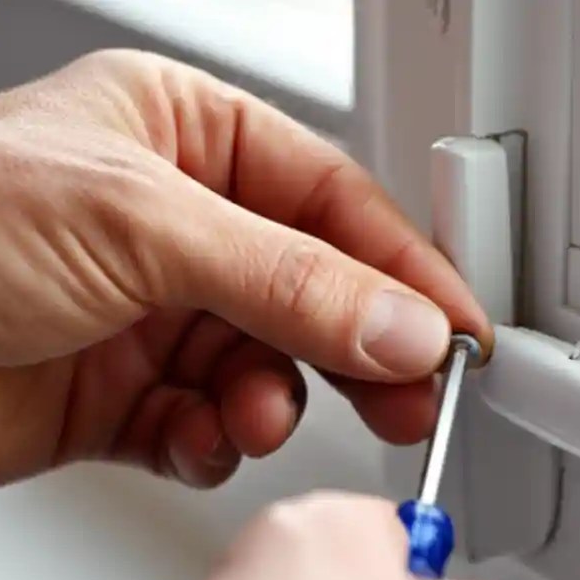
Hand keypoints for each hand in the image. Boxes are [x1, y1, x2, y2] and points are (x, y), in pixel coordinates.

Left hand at [0, 50, 489, 491]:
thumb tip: (402, 325)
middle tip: (408, 397)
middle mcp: (178, 223)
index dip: (401, 268)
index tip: (455, 331)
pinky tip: (190, 440)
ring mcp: (152, 312)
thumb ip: (289, 282)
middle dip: (356, 348)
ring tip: (254, 416)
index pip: (333, 201)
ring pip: (269, 367)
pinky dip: (212, 443)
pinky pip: (210, 426)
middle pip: (315, 289)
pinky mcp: (124, 394)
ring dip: (272, 402)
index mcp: (188, 136)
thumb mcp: (139, 225)